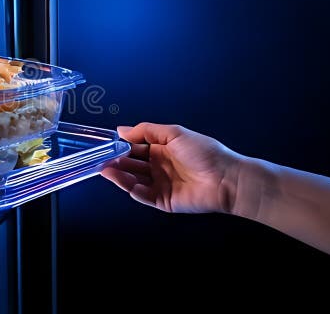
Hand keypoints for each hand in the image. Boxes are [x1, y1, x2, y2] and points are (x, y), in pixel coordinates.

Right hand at [101, 123, 243, 213]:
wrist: (227, 178)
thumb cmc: (205, 152)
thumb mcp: (174, 133)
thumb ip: (146, 131)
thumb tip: (121, 129)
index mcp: (162, 150)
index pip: (136, 148)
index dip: (122, 146)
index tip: (107, 144)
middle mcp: (160, 167)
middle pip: (132, 165)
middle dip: (117, 161)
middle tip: (102, 158)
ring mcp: (161, 185)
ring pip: (134, 181)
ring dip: (120, 175)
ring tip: (106, 170)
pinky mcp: (164, 201)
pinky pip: (144, 196)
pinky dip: (133, 190)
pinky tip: (126, 183)